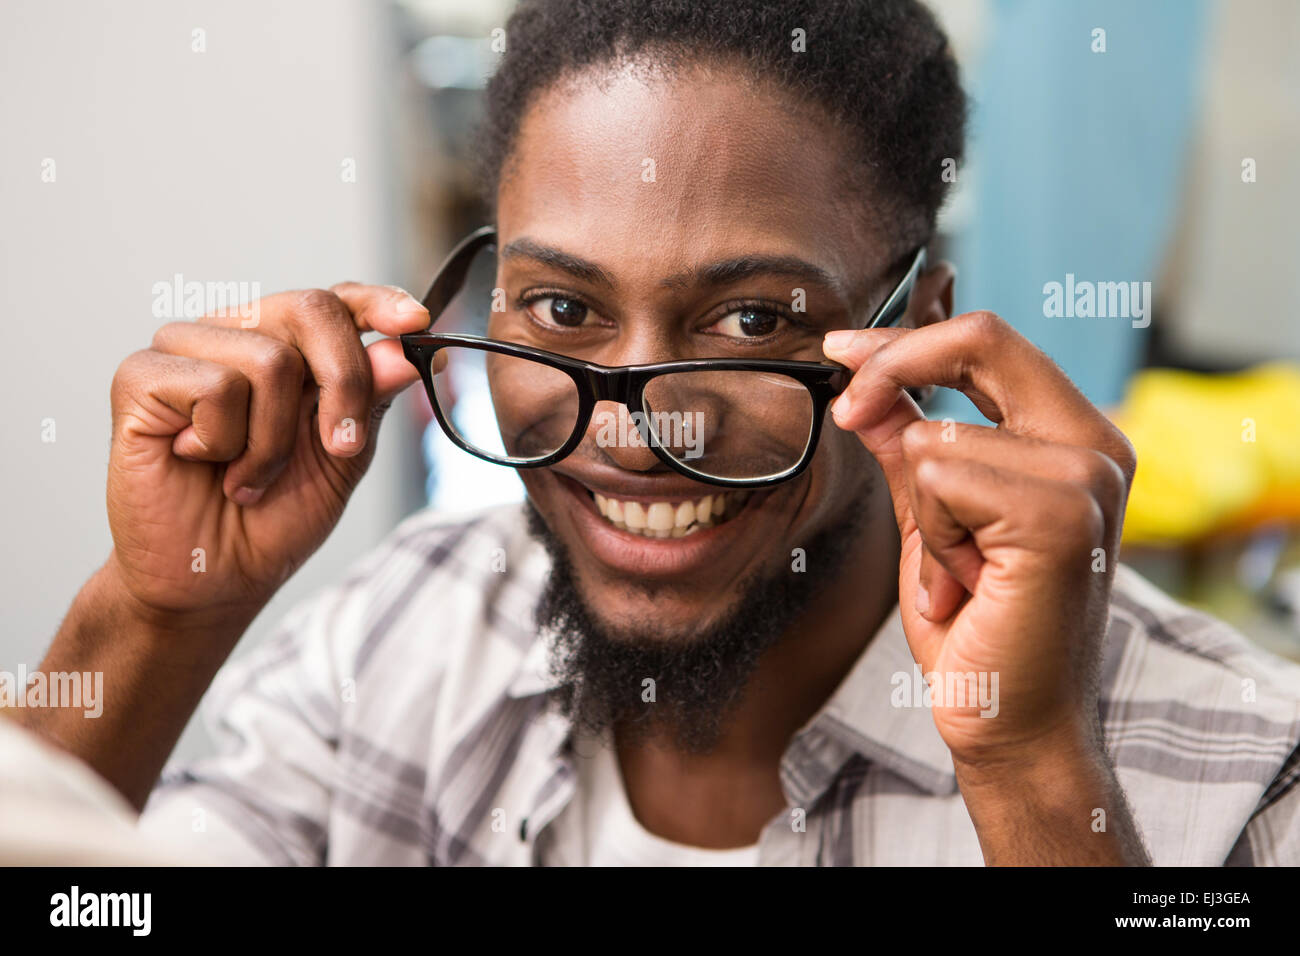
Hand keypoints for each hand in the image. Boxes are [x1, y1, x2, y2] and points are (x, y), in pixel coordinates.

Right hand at [107, 284, 430, 622]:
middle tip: (338, 446)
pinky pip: (215, 387)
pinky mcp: (140, 376)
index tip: (415, 322)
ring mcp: (184, 349)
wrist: (216, 577)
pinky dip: (224, 442)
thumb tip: (405, 352)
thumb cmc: (275, 516)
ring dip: (274, 440)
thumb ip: (368, 400)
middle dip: (342, 383)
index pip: (336, 299)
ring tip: (248, 475)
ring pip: (269, 358)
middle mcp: (236, 333)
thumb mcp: (342, 457)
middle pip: (311, 310)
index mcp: (286, 344)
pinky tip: (199, 462)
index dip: (378, 301)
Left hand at [822, 312, 1135, 769]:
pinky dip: (932, 537)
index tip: (843, 350)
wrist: (1007, 719)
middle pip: (980, 340)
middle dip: (892, 369)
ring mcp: (1085, 478)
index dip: (906, 340)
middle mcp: (1096, 448)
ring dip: (924, 513)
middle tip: (848, 412)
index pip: (990, 341)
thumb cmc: (978, 628)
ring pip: (935, 436)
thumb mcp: (934, 518)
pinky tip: (970, 584)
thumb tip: (863, 390)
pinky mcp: (1059, 515)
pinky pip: (938, 478)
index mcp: (1076, 440)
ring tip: (961, 570)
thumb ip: (908, 447)